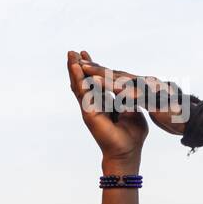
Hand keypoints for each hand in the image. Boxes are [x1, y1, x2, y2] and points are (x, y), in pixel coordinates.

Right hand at [68, 49, 147, 170]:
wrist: (128, 152)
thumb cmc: (131, 135)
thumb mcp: (132, 111)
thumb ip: (128, 101)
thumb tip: (131, 90)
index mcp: (102, 104)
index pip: (94, 84)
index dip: (90, 70)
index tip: (87, 56)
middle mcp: (93, 105)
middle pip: (83, 82)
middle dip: (78, 66)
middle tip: (72, 51)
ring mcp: (90, 108)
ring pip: (79, 85)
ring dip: (74, 70)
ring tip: (70, 55)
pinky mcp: (90, 112)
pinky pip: (83, 92)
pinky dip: (79, 79)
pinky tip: (76, 68)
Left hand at [76, 51, 187, 137]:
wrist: (192, 122)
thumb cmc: (172, 114)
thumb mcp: (149, 105)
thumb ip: (139, 99)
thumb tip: (128, 97)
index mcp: (140, 87)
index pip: (117, 77)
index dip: (100, 72)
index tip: (83, 66)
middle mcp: (143, 84)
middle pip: (115, 74)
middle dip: (96, 67)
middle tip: (78, 59)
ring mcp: (147, 89)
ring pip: (120, 80)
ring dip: (102, 74)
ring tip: (85, 68)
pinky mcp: (152, 99)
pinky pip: (132, 94)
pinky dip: (118, 89)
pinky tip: (106, 87)